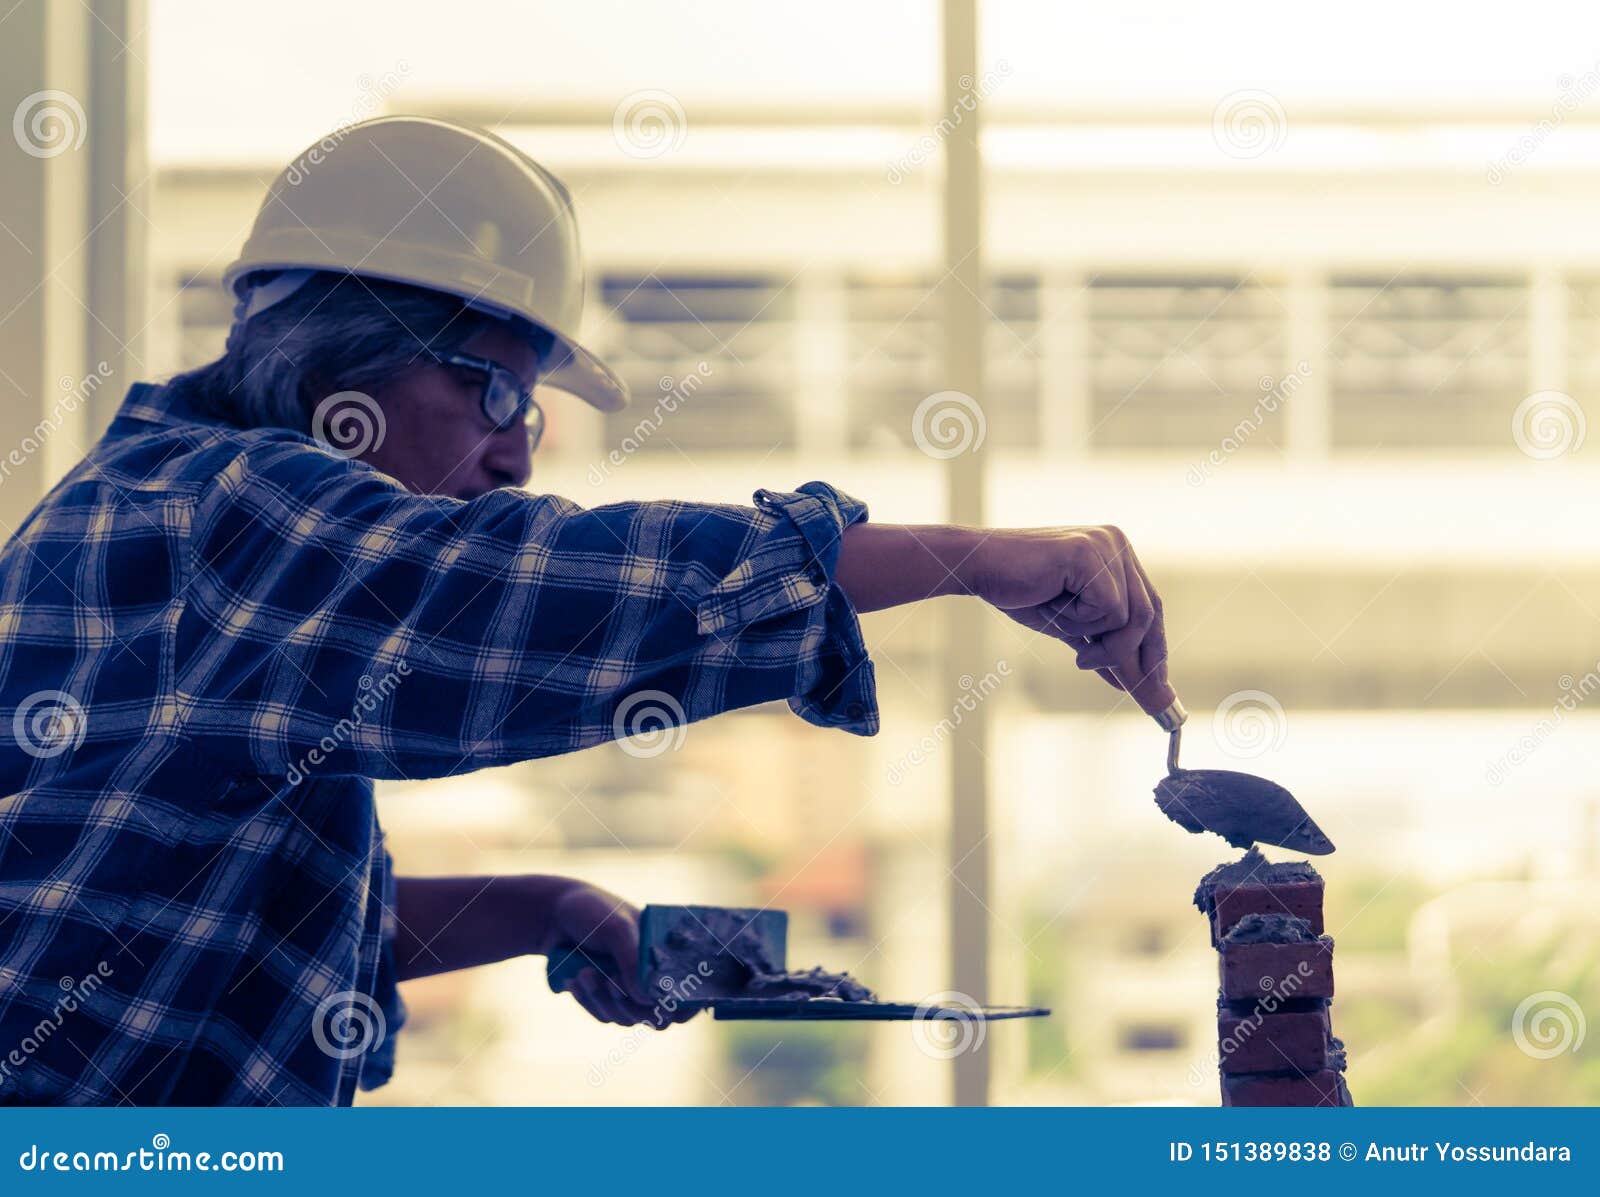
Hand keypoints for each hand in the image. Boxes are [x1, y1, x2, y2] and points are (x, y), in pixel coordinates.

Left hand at [543, 883, 696, 1027]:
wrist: (554, 915)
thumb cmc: (593, 912)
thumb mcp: (617, 928)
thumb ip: (633, 962)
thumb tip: (646, 1000)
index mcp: (666, 953)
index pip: (689, 991)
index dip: (685, 1006)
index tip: (666, 1007)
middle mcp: (653, 976)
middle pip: (659, 1017)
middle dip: (633, 1006)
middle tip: (611, 981)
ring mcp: (629, 990)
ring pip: (628, 1019)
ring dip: (604, 1000)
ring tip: (585, 972)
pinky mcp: (606, 999)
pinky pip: (604, 1016)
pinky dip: (589, 1001)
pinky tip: (575, 980)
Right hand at [958, 525, 1174, 714]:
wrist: (978, 568)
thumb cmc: (1019, 592)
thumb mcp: (1068, 627)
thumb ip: (1099, 648)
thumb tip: (1127, 683)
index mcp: (1116, 553)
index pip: (1150, 605)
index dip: (1155, 647)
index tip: (1158, 686)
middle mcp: (1118, 543)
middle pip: (1149, 612)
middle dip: (1139, 657)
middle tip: (1131, 691)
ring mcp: (1106, 546)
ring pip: (1131, 617)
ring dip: (1098, 640)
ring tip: (1064, 633)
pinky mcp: (1090, 554)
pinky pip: (1107, 609)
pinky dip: (1079, 622)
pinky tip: (1052, 608)